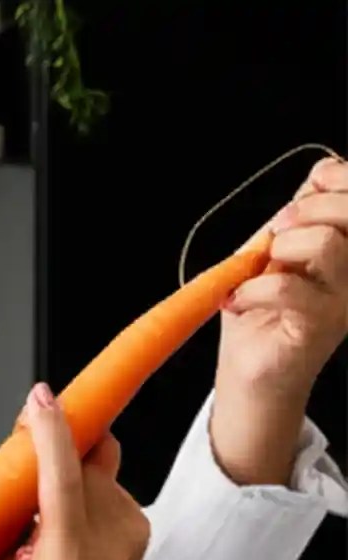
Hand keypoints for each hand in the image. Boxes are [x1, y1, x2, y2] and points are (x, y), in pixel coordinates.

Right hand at [0, 383, 149, 559]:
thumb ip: (8, 505)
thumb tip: (21, 446)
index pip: (64, 482)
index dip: (53, 435)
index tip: (41, 400)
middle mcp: (109, 554)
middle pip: (87, 465)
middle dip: (59, 444)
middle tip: (30, 433)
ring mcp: (131, 545)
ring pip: (100, 471)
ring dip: (71, 468)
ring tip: (46, 499)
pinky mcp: (140, 534)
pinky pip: (110, 487)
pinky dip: (86, 486)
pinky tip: (68, 511)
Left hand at [211, 156, 347, 484]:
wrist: (250, 369)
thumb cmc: (260, 307)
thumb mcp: (274, 248)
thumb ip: (298, 214)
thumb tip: (322, 172)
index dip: (333, 179)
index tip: (297, 202)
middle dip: (302, 211)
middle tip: (274, 237)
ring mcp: (345, 297)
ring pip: (330, 244)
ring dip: (281, 248)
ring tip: (260, 270)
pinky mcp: (323, 325)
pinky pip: (291, 289)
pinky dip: (253, 290)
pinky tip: (239, 301)